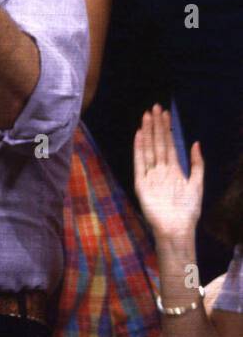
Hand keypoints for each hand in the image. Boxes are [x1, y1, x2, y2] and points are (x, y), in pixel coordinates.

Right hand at [133, 104, 203, 245]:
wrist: (177, 228)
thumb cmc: (188, 211)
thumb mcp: (197, 185)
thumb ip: (197, 164)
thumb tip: (196, 143)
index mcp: (173, 170)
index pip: (169, 145)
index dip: (166, 129)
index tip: (164, 114)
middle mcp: (160, 170)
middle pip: (158, 143)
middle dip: (156, 126)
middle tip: (154, 107)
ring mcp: (150, 175)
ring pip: (149, 149)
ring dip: (148, 132)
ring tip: (147, 116)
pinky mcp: (141, 183)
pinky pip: (139, 163)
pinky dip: (139, 149)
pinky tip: (139, 135)